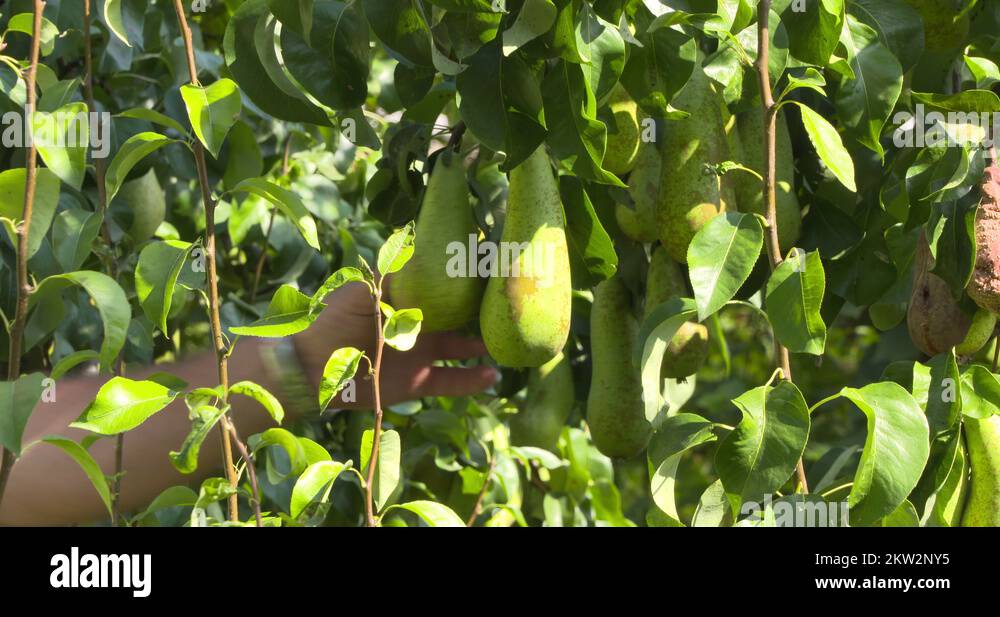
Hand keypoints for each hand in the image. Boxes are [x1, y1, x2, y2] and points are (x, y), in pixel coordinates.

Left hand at [292, 281, 497, 408]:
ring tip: (509, 341)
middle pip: (456, 317)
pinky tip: (494, 376)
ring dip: (482, 346)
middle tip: (510, 304)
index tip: (491, 268)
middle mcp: (415, 325)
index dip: (463, 279)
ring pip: (459, 349)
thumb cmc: (335, 320)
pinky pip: (450, 381)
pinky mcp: (415, 383)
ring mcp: (417, 354)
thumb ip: (396, 273)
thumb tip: (422, 243)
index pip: (440, 286)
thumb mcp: (366, 289)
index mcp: (404, 300)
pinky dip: (471, 380)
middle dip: (480, 311)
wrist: (311, 367)